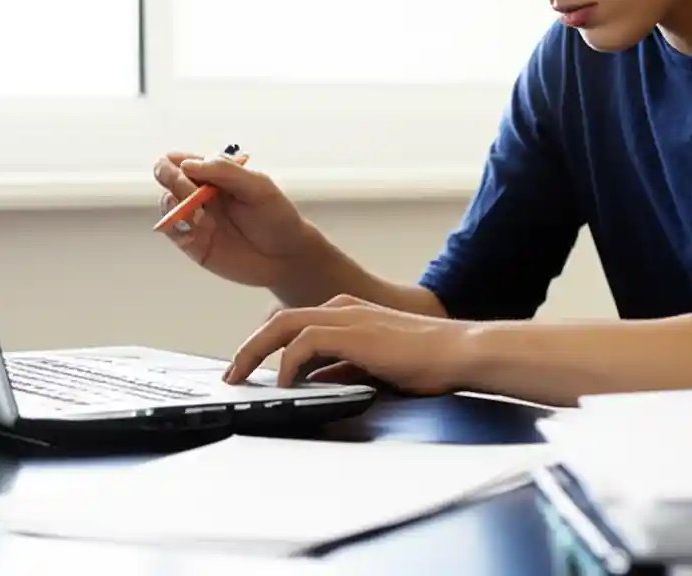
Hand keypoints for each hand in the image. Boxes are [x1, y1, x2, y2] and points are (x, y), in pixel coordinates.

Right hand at [152, 151, 316, 286]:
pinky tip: (197, 231)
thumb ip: (225, 171)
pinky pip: (171, 231)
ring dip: (176, 205)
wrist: (286, 256)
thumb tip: (186, 164)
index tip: (186, 169)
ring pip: (166, 203)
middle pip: (166, 177)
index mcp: (214, 174)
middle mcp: (199, 193)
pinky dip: (175, 228)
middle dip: (171, 179)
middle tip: (190, 190)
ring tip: (201, 216)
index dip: (174, 161)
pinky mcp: (193, 243)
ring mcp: (194, 218)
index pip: (180, 159)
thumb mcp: (258, 186)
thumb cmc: (276, 216)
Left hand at [223, 294, 471, 394]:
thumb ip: (343, 369)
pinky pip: (303, 342)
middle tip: (231, 374)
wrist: (460, 351)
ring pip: (283, 326)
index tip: (249, 369)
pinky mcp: (353, 331)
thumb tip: (314, 382)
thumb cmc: (427, 361)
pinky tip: (285, 383)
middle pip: (279, 320)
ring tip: (241, 378)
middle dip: (249, 348)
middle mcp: (342, 308)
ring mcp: (347, 317)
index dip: (266, 345)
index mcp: (347, 312)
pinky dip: (287, 363)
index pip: (294, 323)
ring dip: (256, 353)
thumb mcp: (373, 366)